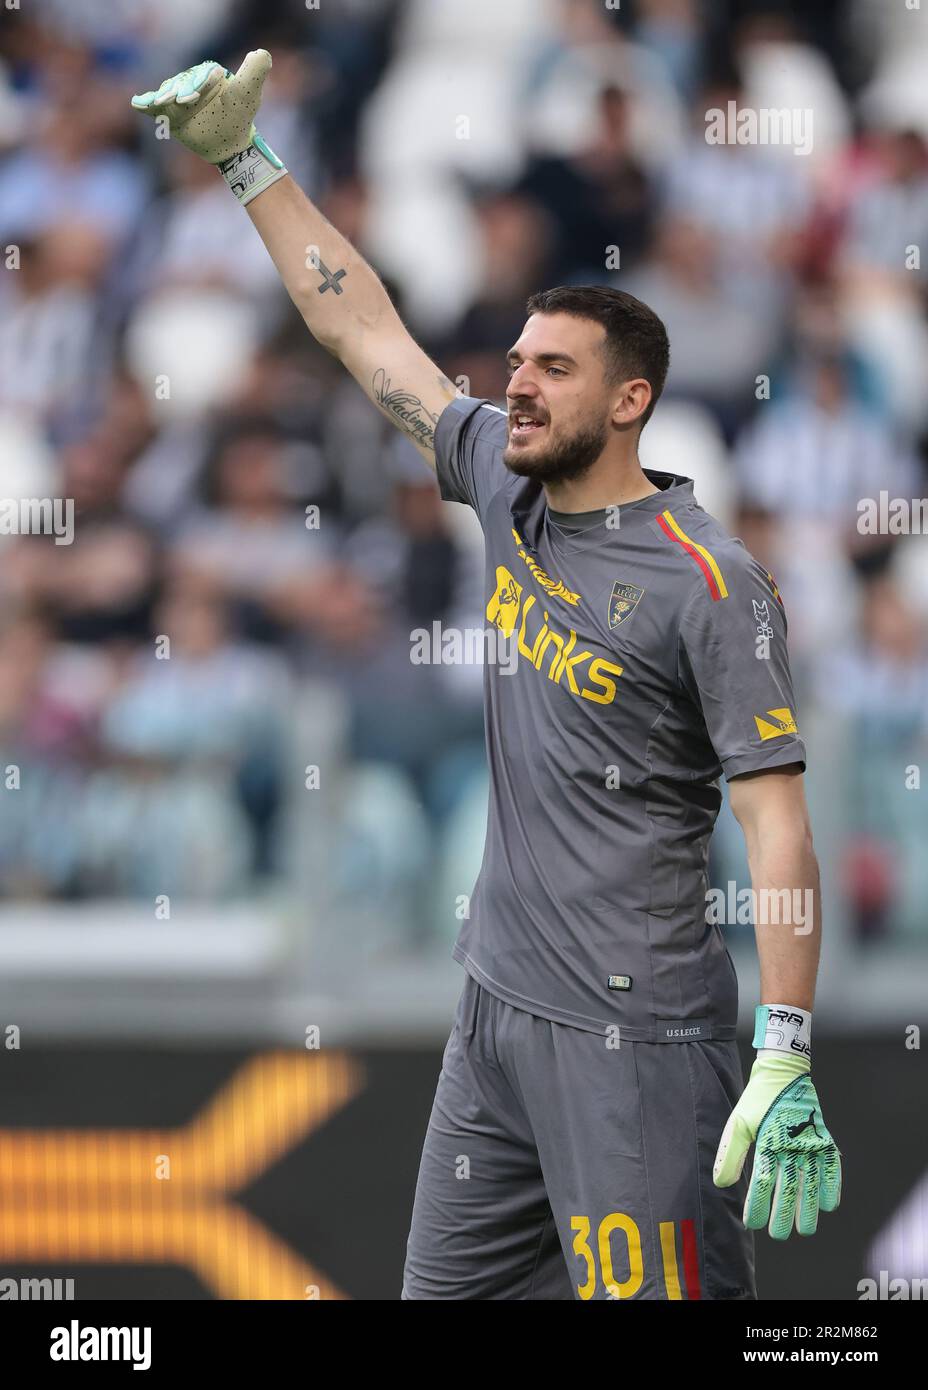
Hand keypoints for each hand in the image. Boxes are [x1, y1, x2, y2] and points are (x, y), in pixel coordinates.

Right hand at [131, 50, 272, 164]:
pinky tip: (137, 103)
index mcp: (209, 73)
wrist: (227, 144)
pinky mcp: (168, 111)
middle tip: (179, 101)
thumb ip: (254, 73)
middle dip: (179, 91)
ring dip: (162, 98)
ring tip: (159, 103)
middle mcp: (191, 81)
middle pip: (182, 84)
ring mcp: (177, 95)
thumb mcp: (249, 95)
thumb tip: (261, 54)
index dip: (200, 83)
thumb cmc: (239, 116)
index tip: (197, 94)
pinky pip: (154, 105)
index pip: (203, 75)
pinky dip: (145, 104)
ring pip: (168, 94)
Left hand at [713, 1053, 841, 1238]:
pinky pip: (831, 1166)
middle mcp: (789, 1143)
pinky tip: (829, 1205)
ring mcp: (808, 1141)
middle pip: (788, 1187)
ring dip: (808, 1209)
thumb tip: (721, 1184)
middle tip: (778, 1235)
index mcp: (765, 1140)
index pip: (761, 1180)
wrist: (783, 1071)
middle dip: (783, 1215)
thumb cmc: (757, 1100)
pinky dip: (832, 1186)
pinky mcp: (823, 1136)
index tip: (753, 1223)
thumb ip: (730, 1153)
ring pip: (810, 1182)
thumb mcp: (738, 1122)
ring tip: (805, 1229)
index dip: (757, 1204)